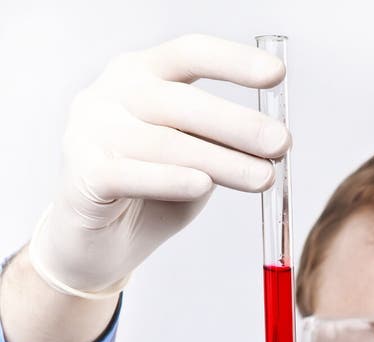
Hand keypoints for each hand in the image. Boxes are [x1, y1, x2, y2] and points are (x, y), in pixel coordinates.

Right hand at [28, 34, 289, 297]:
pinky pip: (131, 175)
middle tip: (282, 143)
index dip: (233, 62)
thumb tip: (272, 139)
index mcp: (141, 74)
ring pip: (164, 142)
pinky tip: (202, 185)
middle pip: (179, 100)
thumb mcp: (193, 161)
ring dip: (220, 160)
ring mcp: (91, 130)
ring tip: (262, 178)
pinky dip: (170, 179)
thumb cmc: (149, 195)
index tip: (276, 75)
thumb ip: (220, 142)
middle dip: (238, 123)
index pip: (188, 54)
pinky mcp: (82, 174)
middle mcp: (111, 92)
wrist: (97, 245)